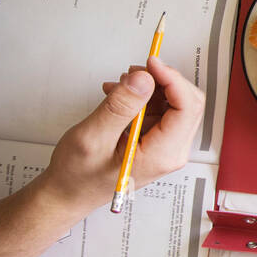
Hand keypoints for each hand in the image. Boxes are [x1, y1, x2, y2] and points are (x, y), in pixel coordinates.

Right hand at [35, 56, 204, 216]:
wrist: (68, 193)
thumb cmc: (77, 176)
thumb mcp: (93, 138)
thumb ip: (120, 107)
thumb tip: (144, 79)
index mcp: (162, 154)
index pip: (187, 107)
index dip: (172, 79)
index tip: (151, 63)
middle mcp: (170, 151)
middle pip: (186, 103)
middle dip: (162, 81)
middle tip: (133, 72)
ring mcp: (164, 146)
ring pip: (172, 104)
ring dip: (148, 88)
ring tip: (118, 87)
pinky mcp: (155, 141)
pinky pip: (158, 111)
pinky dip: (141, 98)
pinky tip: (118, 97)